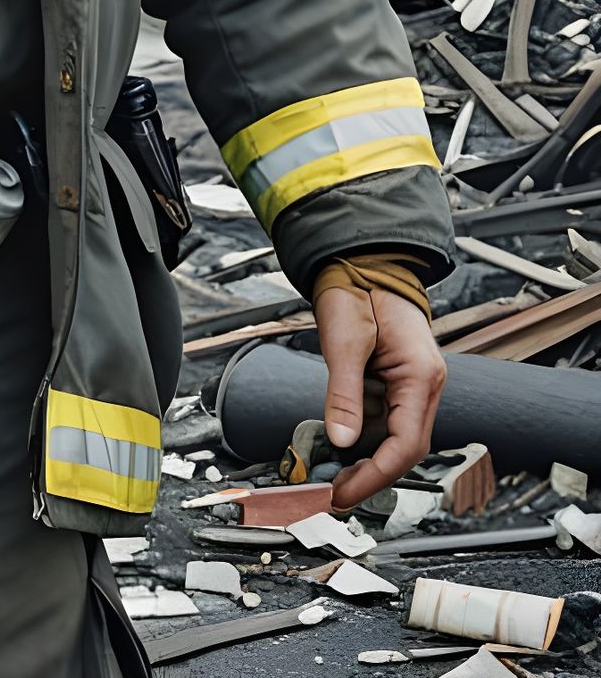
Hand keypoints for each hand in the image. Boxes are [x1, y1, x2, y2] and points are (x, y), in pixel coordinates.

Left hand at [315, 281, 445, 510]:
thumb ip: (345, 392)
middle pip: (404, 449)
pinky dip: (364, 440)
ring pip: (395, 438)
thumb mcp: (345, 340)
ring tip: (332, 478)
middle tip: (334, 494)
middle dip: (370, 475)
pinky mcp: (397, 382)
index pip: (406, 444)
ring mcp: (412, 384)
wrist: (361, 263)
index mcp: (421, 375)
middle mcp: (423, 384)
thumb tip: (341, 440)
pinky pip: (385, 421)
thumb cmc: (357, 290)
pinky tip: (341, 451)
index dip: (376, 474)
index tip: (345, 491)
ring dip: (367, 461)